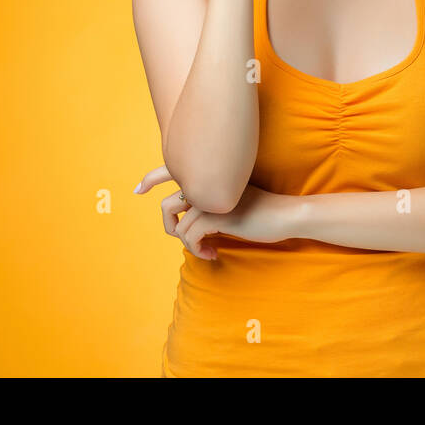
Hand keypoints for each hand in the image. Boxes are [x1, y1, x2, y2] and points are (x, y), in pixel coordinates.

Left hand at [133, 165, 299, 260]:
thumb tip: (191, 223)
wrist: (284, 214)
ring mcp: (210, 198)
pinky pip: (190, 237)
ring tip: (205, 250)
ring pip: (178, 227)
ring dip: (188, 245)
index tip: (139, 189)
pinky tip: (213, 254)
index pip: (170, 170)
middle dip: (169, 228)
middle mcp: (205, 184)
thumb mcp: (231, 204)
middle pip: (166, 206)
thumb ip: (210, 205)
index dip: (151, 178)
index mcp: (208, 177)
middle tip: (184, 240)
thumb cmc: (261, 212)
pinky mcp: (216, 214)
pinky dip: (197, 250)